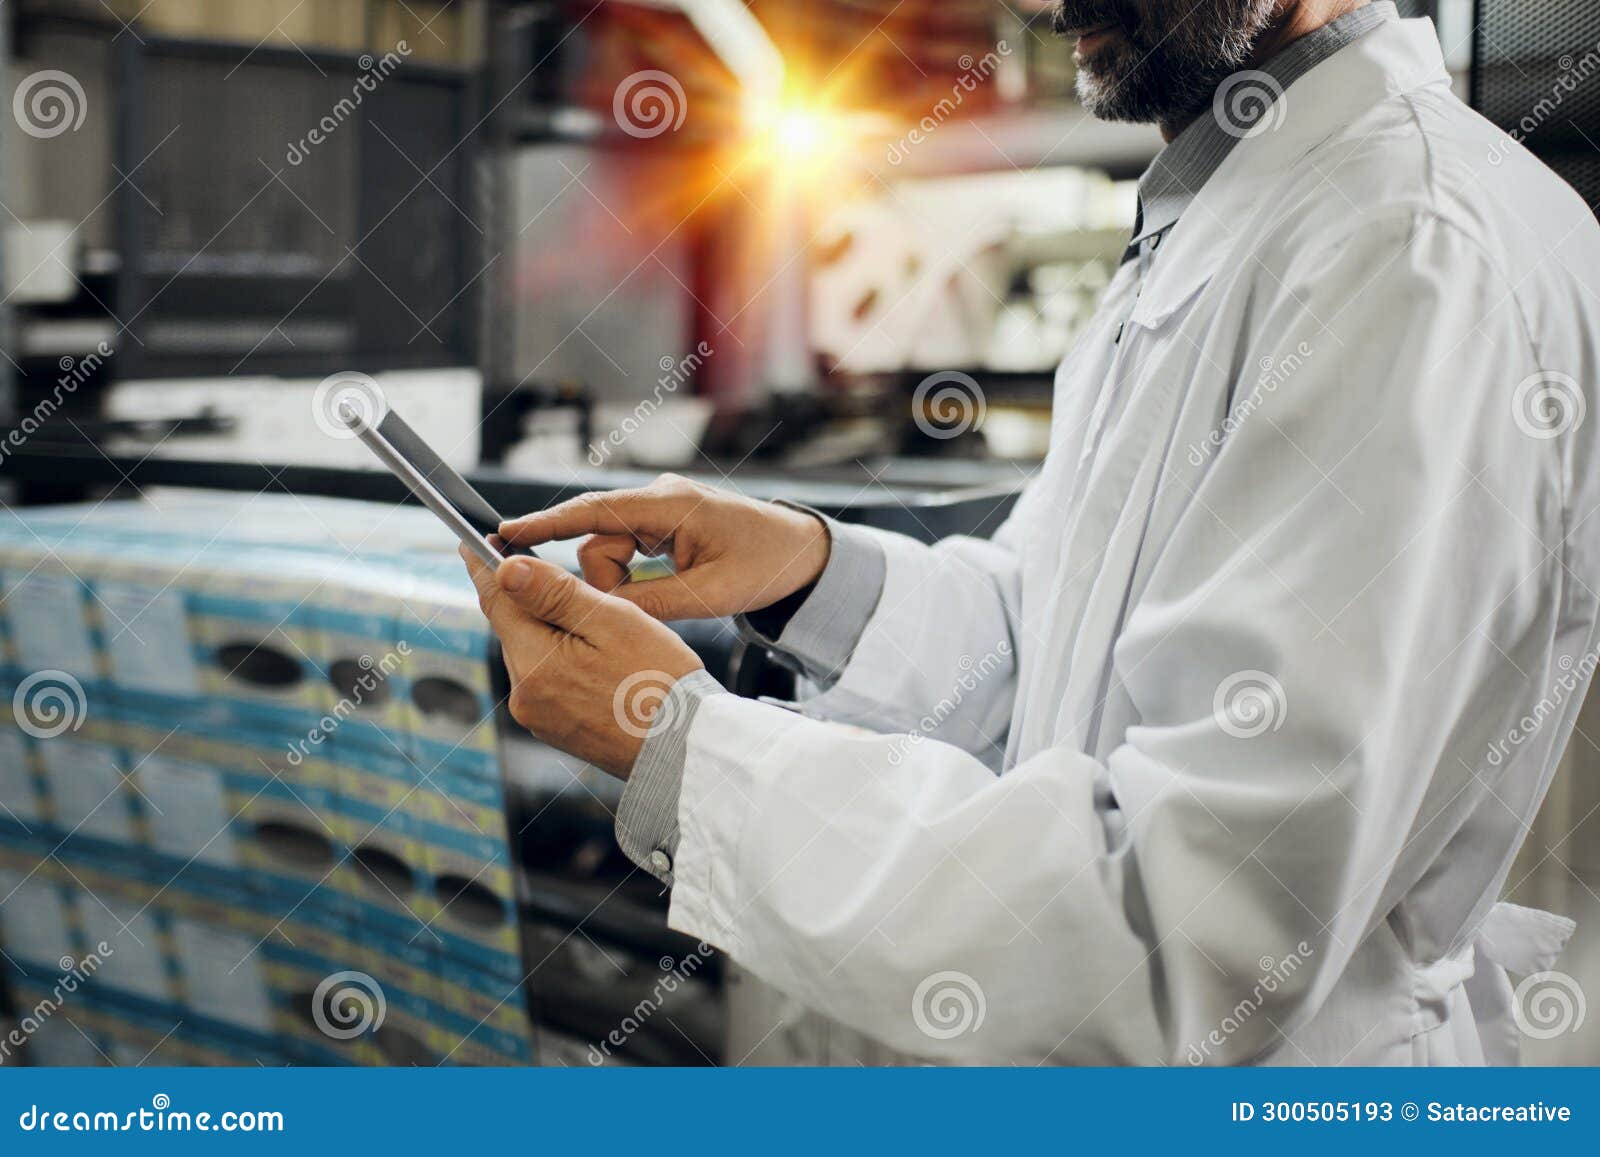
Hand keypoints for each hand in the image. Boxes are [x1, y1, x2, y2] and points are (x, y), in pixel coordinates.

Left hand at [461, 547, 703, 777]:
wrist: (686, 748)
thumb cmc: (659, 682)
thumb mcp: (612, 621)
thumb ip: (555, 592)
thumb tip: (505, 568)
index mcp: (535, 664)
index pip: (496, 601)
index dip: (485, 566)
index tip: (474, 543)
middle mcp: (525, 696)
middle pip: (515, 628)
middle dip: (533, 602)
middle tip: (566, 583)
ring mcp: (539, 718)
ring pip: (532, 654)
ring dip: (552, 633)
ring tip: (600, 632)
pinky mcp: (556, 731)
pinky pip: (547, 681)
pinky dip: (563, 662)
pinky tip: (600, 662)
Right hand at [498, 474, 830, 621]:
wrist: (800, 552)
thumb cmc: (764, 565)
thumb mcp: (710, 594)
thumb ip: (651, 601)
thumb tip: (601, 609)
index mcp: (669, 505)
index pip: (593, 510)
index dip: (546, 524)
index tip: (506, 535)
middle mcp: (658, 500)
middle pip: (598, 541)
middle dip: (609, 580)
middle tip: (653, 604)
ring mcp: (659, 511)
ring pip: (609, 550)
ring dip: (625, 582)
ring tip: (674, 596)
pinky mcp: (662, 525)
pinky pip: (627, 551)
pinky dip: (633, 576)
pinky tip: (663, 589)